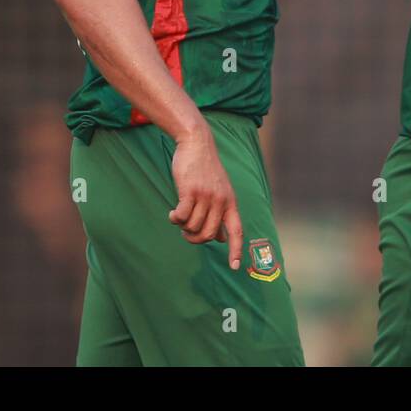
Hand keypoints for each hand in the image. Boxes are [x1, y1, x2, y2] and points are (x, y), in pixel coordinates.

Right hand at [168, 127, 243, 270]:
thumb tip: (222, 238)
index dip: (236, 250)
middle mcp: (221, 201)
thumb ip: (221, 213)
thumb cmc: (206, 170)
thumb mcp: (220, 191)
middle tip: (186, 232)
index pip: (237, 231)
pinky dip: (175, 218)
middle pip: (208, 235)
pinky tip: (173, 213)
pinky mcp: (190, 191)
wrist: (197, 143)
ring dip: (183, 227)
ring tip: (179, 216)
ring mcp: (206, 196)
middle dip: (195, 239)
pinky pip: (182, 216)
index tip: (236, 267)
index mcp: (231, 202)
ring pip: (193, 226)